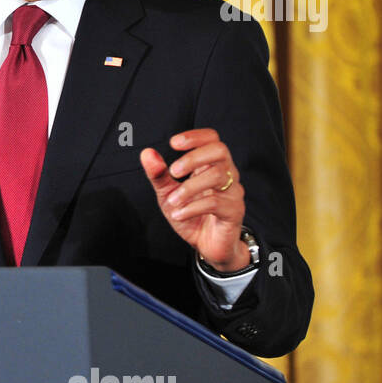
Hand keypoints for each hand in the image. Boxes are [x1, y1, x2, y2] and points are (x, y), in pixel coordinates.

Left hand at [140, 128, 250, 271]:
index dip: (195, 136)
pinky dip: (192, 208)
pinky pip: (215, 203)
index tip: (173, 143)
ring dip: (189, 187)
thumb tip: (147, 153)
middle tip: (173, 171)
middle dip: (193, 157)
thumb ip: (158, 175)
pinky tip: (179, 214)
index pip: (212, 139)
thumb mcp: (168, 194)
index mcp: (210, 165)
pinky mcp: (234, 211)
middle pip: (220, 150)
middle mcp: (226, 174)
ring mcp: (233, 192)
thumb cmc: (190, 214)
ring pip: (217, 176)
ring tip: (172, 201)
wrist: (206, 245)